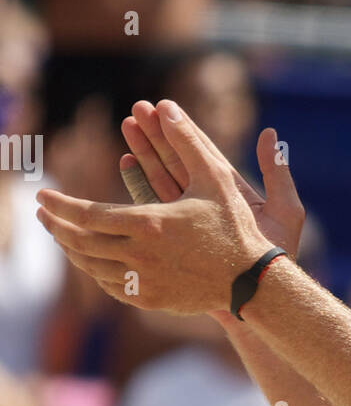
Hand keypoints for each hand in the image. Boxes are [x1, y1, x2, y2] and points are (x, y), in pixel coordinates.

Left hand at [35, 101, 273, 315]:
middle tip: (42, 216)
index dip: (59, 205)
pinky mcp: (151, 300)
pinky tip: (92, 263)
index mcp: (149, 224)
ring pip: (92, 268)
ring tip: (62, 237)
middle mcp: (140, 255)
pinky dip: (96, 273)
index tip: (42, 196)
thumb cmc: (236, 226)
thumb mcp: (216, 177)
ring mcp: (144, 282)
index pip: (87, 215)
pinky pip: (112, 287)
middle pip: (81, 243)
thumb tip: (166, 105)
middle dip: (56, 227)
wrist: (253, 280)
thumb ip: (188, 140)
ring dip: (72, 250)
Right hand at [119, 99, 305, 256]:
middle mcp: (209, 202)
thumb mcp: (286, 211)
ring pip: (163, 177)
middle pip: (179, 160)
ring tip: (127, 126)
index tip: (165, 105)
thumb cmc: (277, 257)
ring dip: (145, 152)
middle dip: (157, 134)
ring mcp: (190, 218)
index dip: (185, 129)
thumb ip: (277, 173)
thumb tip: (270, 133)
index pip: (205, 153)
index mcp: (233, 191)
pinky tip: (126, 163)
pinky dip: (139, 184)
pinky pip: (153, 204)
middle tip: (137, 109)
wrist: (259, 295)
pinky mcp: (175, 235)